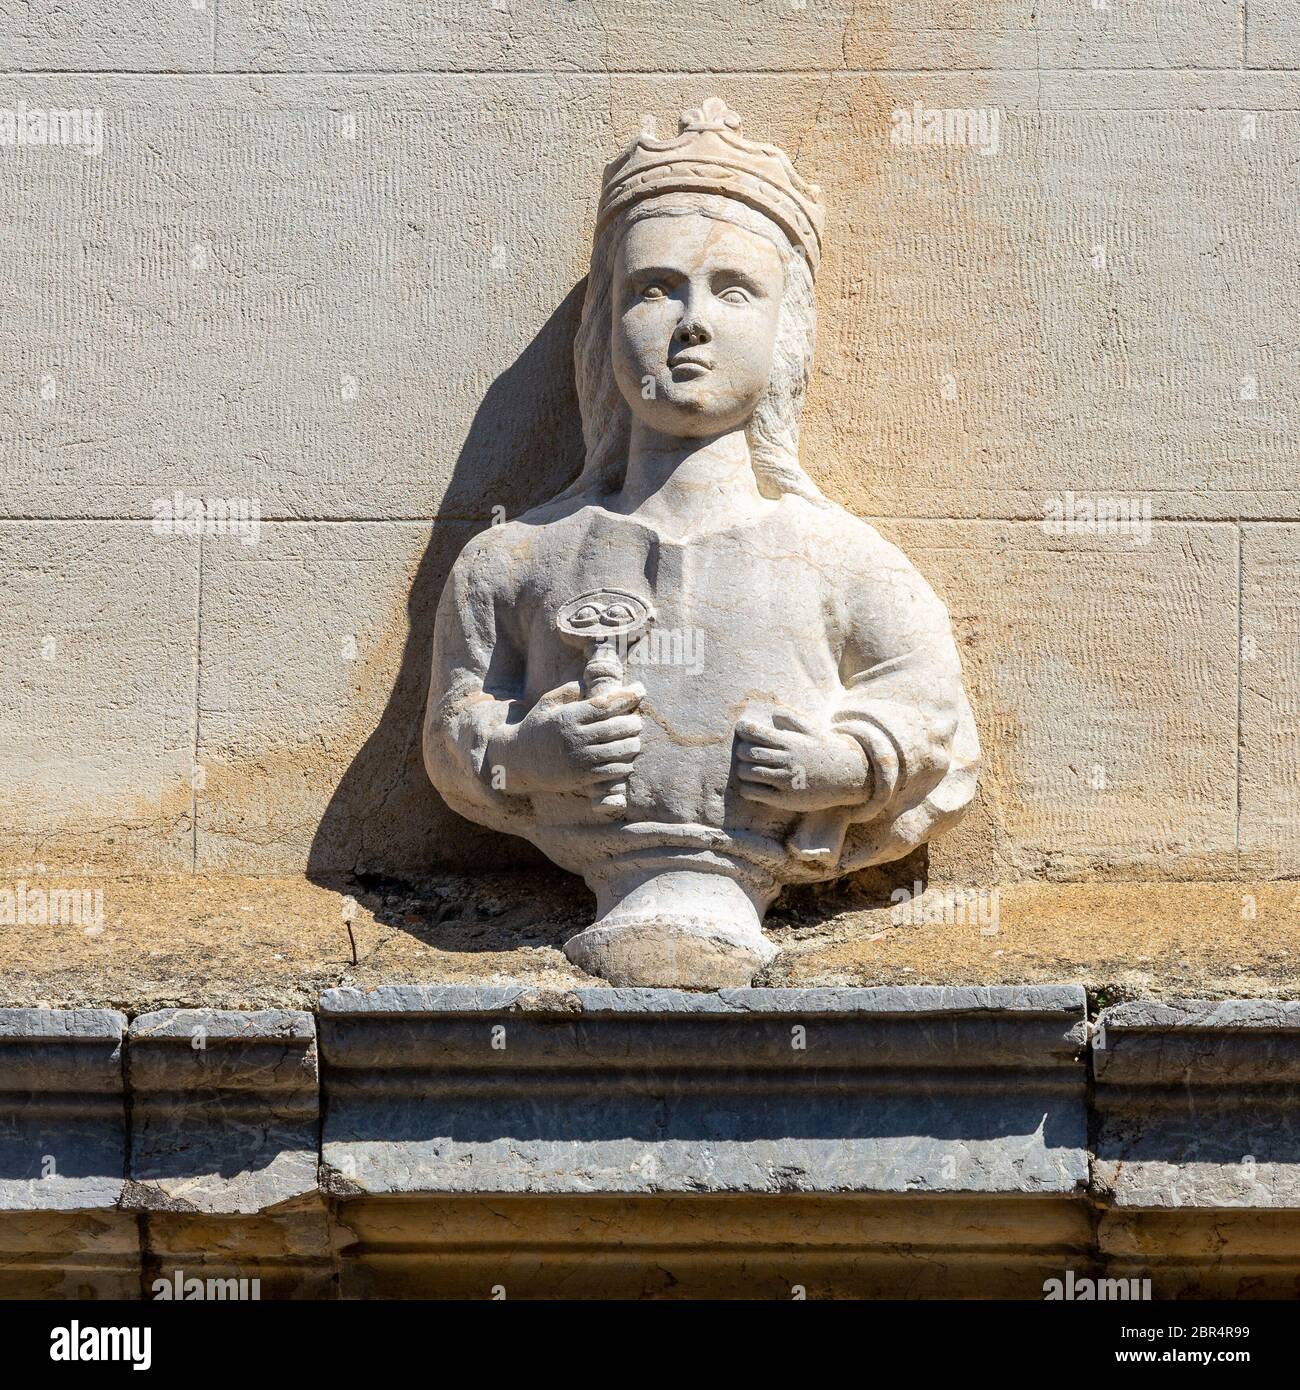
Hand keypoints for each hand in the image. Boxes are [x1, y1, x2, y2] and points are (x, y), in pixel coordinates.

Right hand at [489, 681, 643, 795]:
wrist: (518, 762)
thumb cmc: (535, 729)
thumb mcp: (546, 705)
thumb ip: (566, 692)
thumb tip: (585, 684)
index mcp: (570, 717)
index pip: (605, 705)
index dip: (627, 697)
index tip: (640, 691)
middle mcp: (576, 737)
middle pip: (617, 728)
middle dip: (633, 723)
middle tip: (637, 722)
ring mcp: (581, 759)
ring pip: (619, 750)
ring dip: (632, 745)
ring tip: (635, 741)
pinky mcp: (583, 777)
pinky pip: (613, 771)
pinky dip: (625, 765)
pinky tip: (627, 760)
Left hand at [734, 711, 869, 812]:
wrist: (847, 777)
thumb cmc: (826, 750)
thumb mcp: (813, 730)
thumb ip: (792, 718)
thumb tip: (773, 714)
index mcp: (790, 742)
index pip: (756, 732)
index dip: (744, 728)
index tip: (742, 728)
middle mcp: (786, 761)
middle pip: (748, 753)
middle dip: (741, 751)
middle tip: (744, 751)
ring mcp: (784, 781)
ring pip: (748, 773)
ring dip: (742, 770)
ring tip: (747, 768)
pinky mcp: (783, 799)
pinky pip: (754, 792)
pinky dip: (746, 788)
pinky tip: (751, 784)